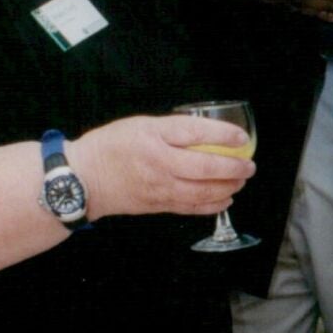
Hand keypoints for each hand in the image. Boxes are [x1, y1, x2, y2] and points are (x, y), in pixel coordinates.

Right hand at [71, 114, 253, 219]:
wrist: (82, 179)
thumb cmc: (110, 146)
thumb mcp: (140, 124)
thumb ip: (171, 128)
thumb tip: (206, 132)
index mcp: (153, 137)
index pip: (195, 134)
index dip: (223, 135)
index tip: (242, 138)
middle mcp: (159, 163)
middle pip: (205, 167)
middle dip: (234, 167)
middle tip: (249, 165)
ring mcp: (159, 187)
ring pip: (203, 191)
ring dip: (228, 187)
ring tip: (241, 181)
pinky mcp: (158, 205)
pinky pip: (192, 207)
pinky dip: (213, 204)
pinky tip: (225, 198)